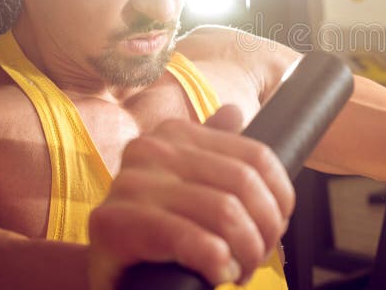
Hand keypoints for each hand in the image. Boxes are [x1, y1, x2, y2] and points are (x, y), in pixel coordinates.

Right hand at [87, 105, 294, 289]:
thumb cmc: (154, 229)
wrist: (106, 271)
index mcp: (175, 133)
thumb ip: (211, 151)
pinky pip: (191, 239)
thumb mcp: (185, 184)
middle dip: (264, 228)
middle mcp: (150, 149)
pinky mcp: (114, 224)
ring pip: (225, 211)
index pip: (256, 156)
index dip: (280, 196)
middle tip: (259, 257)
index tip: (278, 226)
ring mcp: (129, 184)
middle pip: (244, 183)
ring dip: (245, 252)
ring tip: (240, 271)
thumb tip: (234, 111)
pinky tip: (218, 275)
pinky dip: (218, 263)